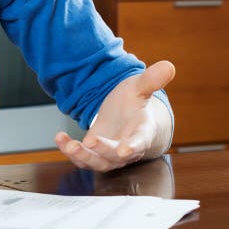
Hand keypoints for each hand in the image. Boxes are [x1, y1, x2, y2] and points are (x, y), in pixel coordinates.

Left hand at [55, 60, 175, 171]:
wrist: (126, 118)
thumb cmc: (134, 104)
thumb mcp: (139, 88)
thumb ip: (151, 80)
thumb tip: (168, 65)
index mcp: (141, 132)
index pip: (140, 142)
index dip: (134, 146)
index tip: (125, 149)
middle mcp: (126, 148)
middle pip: (116, 156)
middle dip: (103, 150)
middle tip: (90, 142)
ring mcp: (109, 154)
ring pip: (97, 162)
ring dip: (83, 156)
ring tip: (69, 145)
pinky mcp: (94, 154)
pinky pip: (82, 159)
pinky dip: (69, 151)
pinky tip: (60, 137)